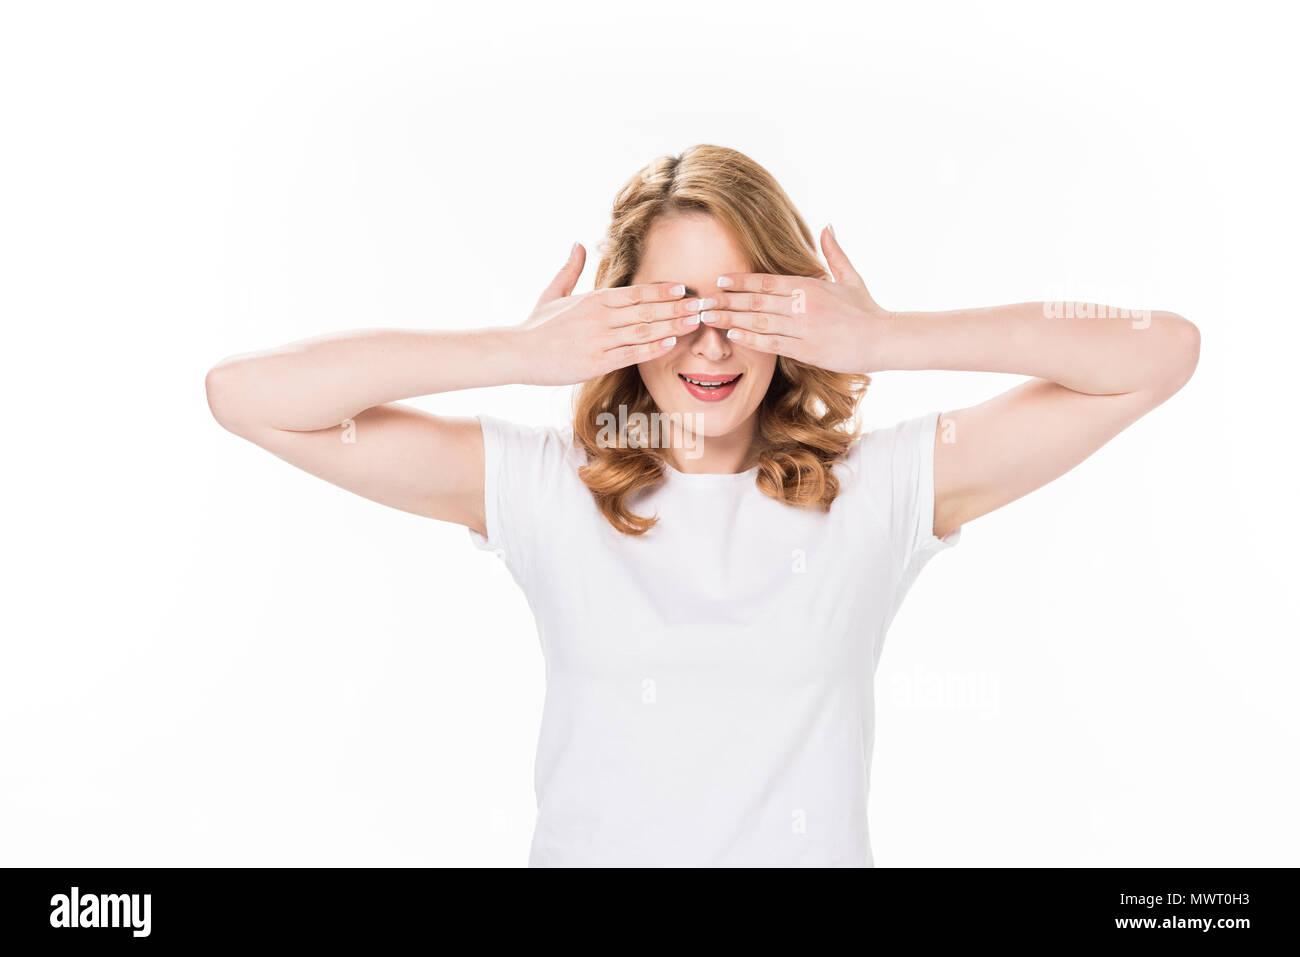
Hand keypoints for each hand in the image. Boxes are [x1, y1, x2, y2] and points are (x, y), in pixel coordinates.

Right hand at [514, 242, 711, 385]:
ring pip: (643, 330)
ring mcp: (599, 340)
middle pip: (646, 310)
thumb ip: (570, 269)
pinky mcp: (595, 362)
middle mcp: (600, 317)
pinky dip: (652, 348)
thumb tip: (577, 244)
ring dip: (673, 325)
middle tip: (705, 304)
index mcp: (594, 299)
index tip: (684, 288)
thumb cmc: (536, 325)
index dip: (662, 290)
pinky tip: (671, 344)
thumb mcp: (552, 292)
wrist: (516, 352)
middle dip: (678, 307)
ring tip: (697, 322)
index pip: (635, 292)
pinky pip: (630, 354)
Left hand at [702, 225, 889, 373]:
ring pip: (759, 321)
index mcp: (809, 285)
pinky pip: (773, 343)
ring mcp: (804, 328)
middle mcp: (803, 304)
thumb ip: (834, 252)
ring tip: (708, 318)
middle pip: (756, 300)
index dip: (740, 280)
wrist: (884, 339)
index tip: (718, 280)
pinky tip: (733, 335)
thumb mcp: (851, 277)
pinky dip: (752, 338)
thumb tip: (827, 224)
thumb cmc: (866, 309)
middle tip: (701, 301)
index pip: (766, 280)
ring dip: (731, 319)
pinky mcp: (808, 350)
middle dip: (726, 300)